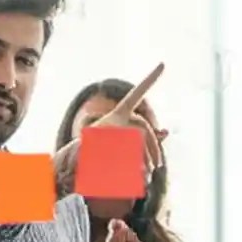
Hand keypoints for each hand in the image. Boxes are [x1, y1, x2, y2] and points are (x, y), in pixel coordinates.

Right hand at [83, 63, 165, 218]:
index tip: (163, 63)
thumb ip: (148, 138)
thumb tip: (167, 131)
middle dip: (154, 147)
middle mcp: (114, 118)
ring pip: (138, 143)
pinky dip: (136, 168)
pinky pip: (130, 155)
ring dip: (146, 159)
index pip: (136, 94)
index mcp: (119, 114)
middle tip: (159, 165)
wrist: (74, 166)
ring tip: (148, 173)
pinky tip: (137, 177)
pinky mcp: (107, 147)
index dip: (150, 79)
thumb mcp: (128, 145)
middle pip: (144, 127)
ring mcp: (110, 130)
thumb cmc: (103, 154)